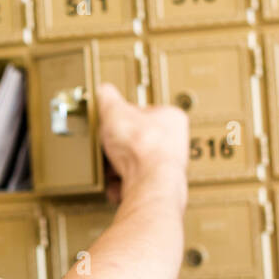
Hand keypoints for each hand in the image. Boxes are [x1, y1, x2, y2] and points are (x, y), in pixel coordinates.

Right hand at [95, 82, 188, 204]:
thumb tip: (103, 91)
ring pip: (135, 163)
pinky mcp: (157, 187)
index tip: (112, 120)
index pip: (144, 111)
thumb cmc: (142, 147)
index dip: (123, 117)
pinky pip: (134, 183)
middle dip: (119, 145)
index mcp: (172, 117)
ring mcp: (168, 167)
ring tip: (110, 165)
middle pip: (137, 140)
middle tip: (108, 145)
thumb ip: (107, 98)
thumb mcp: (115, 111)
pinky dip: (121, 184)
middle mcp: (175, 143)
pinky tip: (115, 182)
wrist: (148, 183)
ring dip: (118, 166)